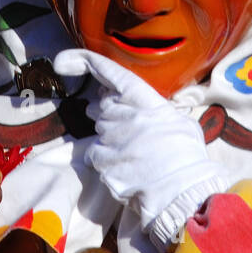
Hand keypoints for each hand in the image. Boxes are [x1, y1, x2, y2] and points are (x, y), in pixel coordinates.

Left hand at [55, 49, 226, 251]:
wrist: (183, 191)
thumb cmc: (188, 157)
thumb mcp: (181, 123)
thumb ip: (157, 112)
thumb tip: (145, 113)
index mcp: (145, 100)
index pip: (109, 72)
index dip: (84, 62)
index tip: (63, 61)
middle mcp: (124, 114)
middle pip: (103, 108)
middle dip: (108, 114)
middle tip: (125, 129)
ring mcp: (111, 137)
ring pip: (99, 132)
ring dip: (110, 140)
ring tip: (133, 154)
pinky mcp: (102, 160)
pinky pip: (94, 155)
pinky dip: (104, 161)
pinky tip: (123, 169)